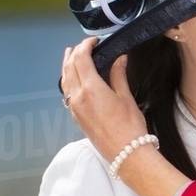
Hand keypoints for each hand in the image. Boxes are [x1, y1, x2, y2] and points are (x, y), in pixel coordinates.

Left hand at [60, 38, 147, 163]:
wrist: (125, 154)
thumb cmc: (130, 127)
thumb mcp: (126, 98)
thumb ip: (118, 75)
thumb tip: (119, 59)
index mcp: (91, 89)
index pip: (82, 59)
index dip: (86, 46)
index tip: (94, 41)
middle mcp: (78, 97)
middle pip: (69, 68)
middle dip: (74, 53)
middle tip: (82, 45)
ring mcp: (74, 108)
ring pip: (65, 80)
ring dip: (67, 66)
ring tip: (71, 56)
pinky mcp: (76, 116)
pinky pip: (67, 93)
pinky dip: (68, 80)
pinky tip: (74, 79)